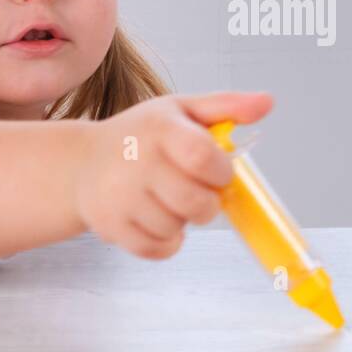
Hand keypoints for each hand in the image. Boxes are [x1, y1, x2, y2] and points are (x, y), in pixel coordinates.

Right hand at [72, 91, 273, 258]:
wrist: (83, 163)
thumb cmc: (142, 135)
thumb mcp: (182, 110)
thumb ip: (226, 106)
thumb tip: (267, 102)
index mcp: (159, 128)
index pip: (203, 156)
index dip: (221, 172)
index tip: (218, 172)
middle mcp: (135, 161)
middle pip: (196, 203)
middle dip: (207, 204)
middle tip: (196, 191)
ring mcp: (119, 196)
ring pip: (177, 229)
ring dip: (183, 221)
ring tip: (168, 201)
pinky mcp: (109, 226)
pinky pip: (157, 249)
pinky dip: (166, 242)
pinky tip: (157, 220)